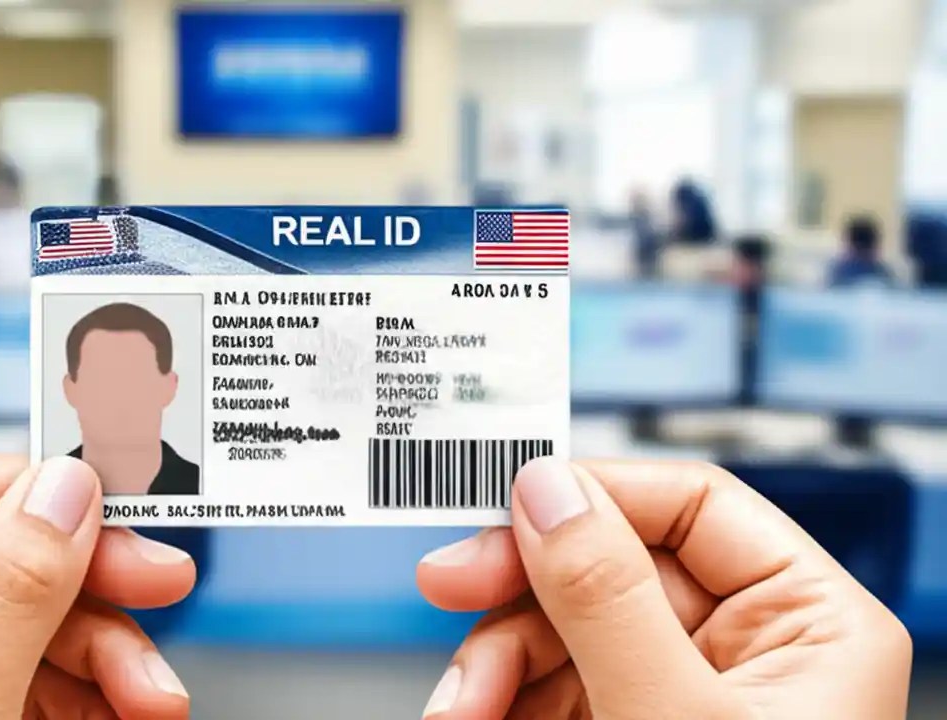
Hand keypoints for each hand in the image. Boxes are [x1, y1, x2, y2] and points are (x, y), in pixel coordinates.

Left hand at [0, 455, 195, 718]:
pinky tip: (140, 712)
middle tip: (163, 584)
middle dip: (90, 585)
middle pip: (0, 564)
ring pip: (44, 627)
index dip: (18, 491)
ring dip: (115, 654)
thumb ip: (4, 602)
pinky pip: (59, 686)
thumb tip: (63, 493)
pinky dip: (110, 696)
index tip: (108, 497)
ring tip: (154, 696)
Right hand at [416, 459, 911, 718]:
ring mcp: (680, 695)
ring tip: (456, 712)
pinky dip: (499, 705)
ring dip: (492, 666)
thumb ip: (607, 596)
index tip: (505, 507)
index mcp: (804, 622)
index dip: (593, 493)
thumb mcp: (674, 718)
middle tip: (448, 591)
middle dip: (519, 597)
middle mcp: (744, 650)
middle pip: (607, 566)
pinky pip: (548, 692)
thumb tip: (548, 491)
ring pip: (562, 631)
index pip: (691, 505)